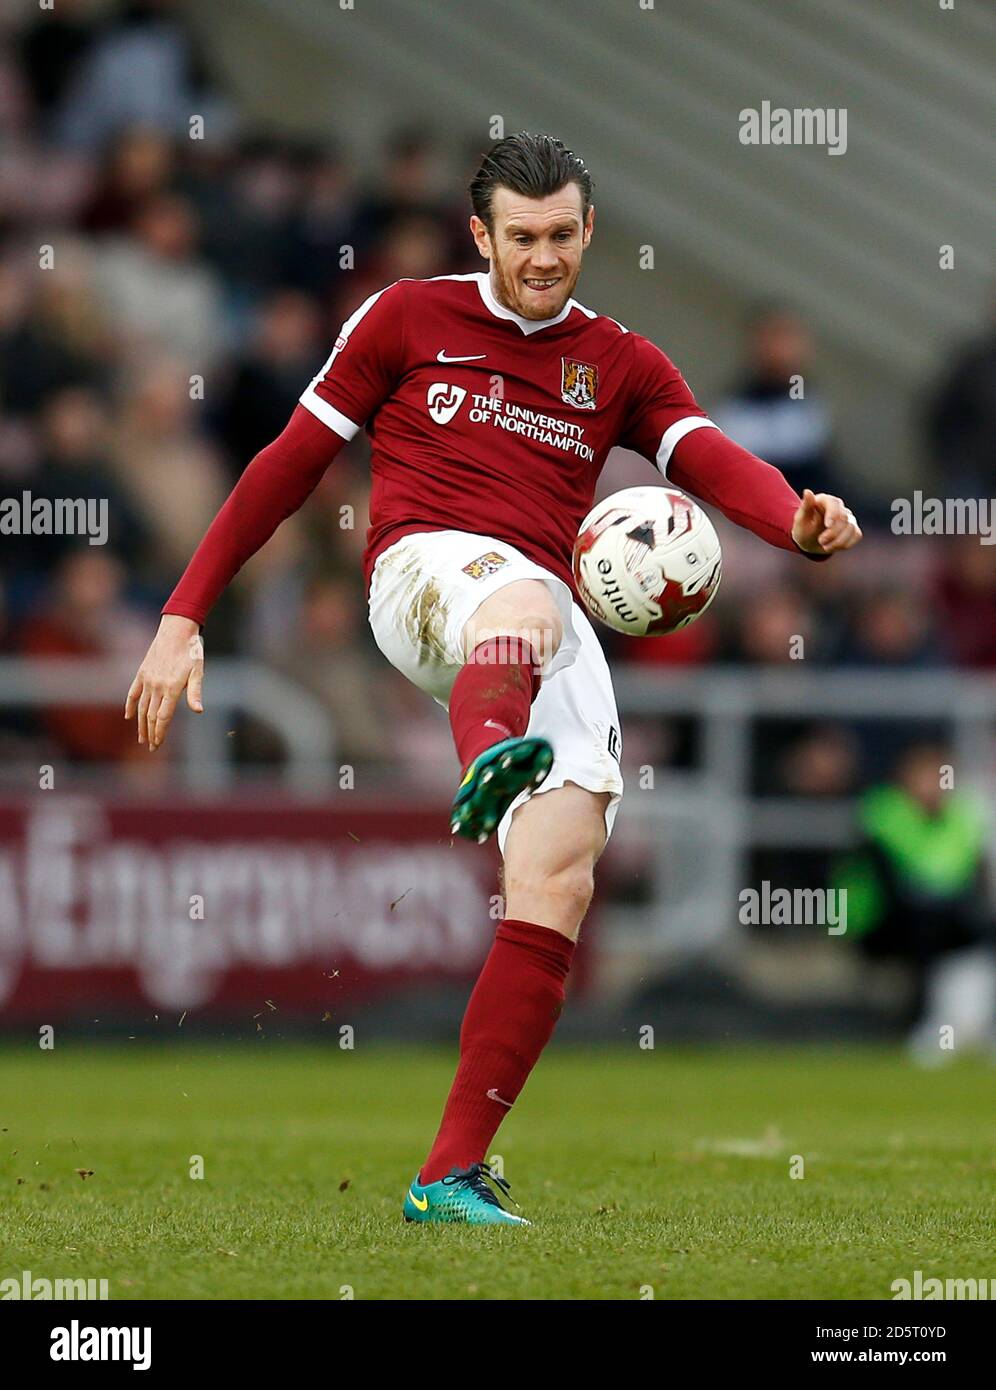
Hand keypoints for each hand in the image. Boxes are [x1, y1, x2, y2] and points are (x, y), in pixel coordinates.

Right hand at [125, 614, 203, 750]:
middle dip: (151, 733)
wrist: (176, 629)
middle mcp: (157, 686)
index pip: (163, 717)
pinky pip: (133, 692)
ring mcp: (147, 679)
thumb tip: (198, 711)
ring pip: (141, 707)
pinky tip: (128, 717)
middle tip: (151, 748)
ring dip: (141, 724)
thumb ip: (195, 692)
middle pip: (150, 716)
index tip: (158, 744)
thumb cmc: (191, 651)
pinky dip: (130, 705)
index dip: (160, 732)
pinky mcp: (142, 672)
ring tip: (142, 738)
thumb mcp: (198, 671)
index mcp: (171, 688)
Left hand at [792, 488, 862, 554]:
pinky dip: (845, 544)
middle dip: (833, 532)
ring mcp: (848, 517)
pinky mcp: (853, 528)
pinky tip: (834, 546)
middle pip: (843, 517)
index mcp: (825, 500)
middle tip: (821, 541)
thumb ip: (805, 506)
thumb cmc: (803, 528)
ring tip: (825, 547)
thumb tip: (807, 491)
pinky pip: (856, 535)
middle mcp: (839, 507)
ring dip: (838, 541)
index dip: (833, 514)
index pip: (834, 503)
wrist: (809, 541)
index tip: (828, 525)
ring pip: (851, 528)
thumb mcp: (800, 519)